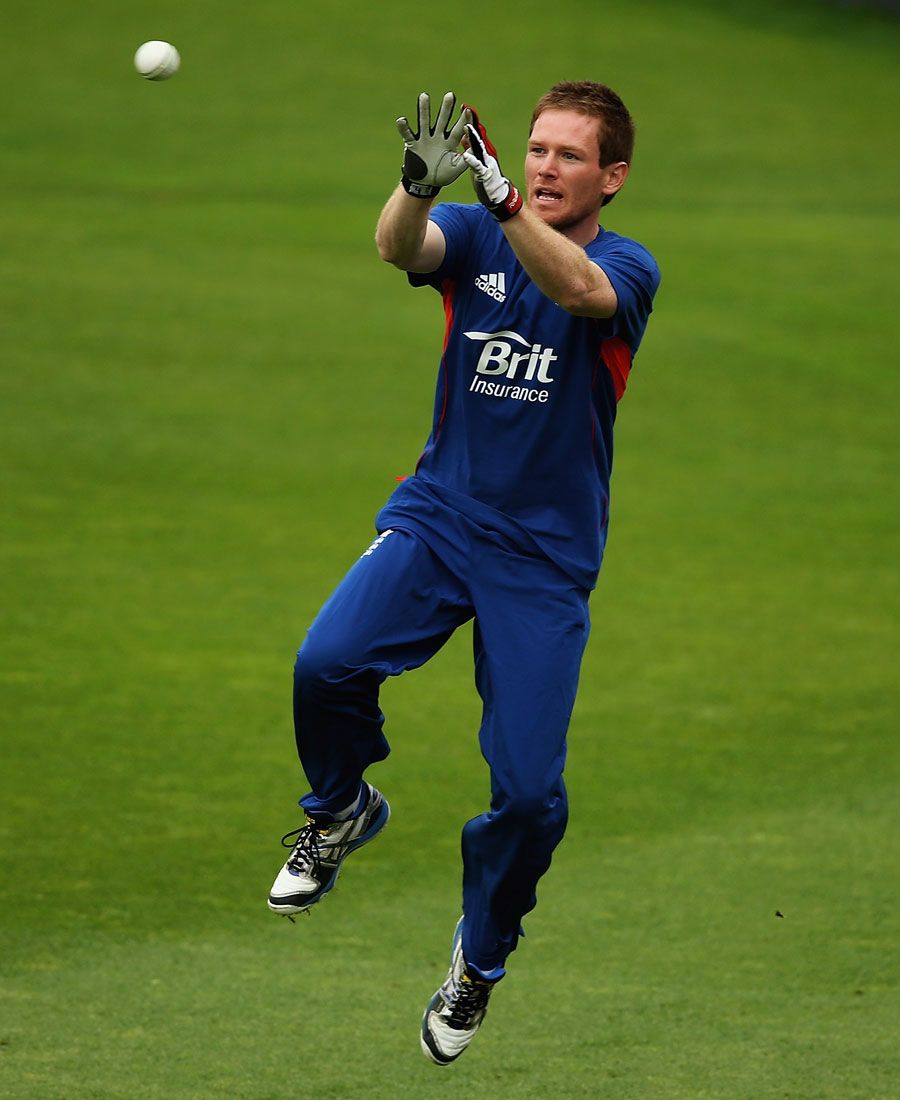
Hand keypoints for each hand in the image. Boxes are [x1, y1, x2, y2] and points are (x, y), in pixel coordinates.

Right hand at [397, 92, 469, 198]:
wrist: (425, 184)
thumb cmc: (442, 175)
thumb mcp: (456, 169)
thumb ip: (466, 160)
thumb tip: (473, 150)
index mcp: (450, 142)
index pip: (458, 129)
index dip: (463, 120)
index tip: (468, 110)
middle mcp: (438, 137)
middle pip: (443, 120)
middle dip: (446, 109)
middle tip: (450, 95)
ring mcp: (425, 139)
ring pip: (425, 122)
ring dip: (424, 110)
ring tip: (424, 96)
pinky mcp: (413, 144)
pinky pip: (408, 134)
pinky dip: (404, 128)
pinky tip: (402, 120)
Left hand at [462, 107, 522, 221]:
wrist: (497, 195)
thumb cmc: (485, 179)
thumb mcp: (476, 161)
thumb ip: (470, 149)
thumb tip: (463, 136)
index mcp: (482, 150)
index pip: (476, 132)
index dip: (470, 119)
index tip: (464, 106)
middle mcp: (485, 153)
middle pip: (478, 135)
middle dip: (472, 122)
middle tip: (466, 108)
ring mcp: (486, 162)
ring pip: (478, 147)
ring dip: (472, 136)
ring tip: (465, 127)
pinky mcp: (484, 174)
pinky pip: (477, 166)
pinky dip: (472, 160)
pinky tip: (466, 155)